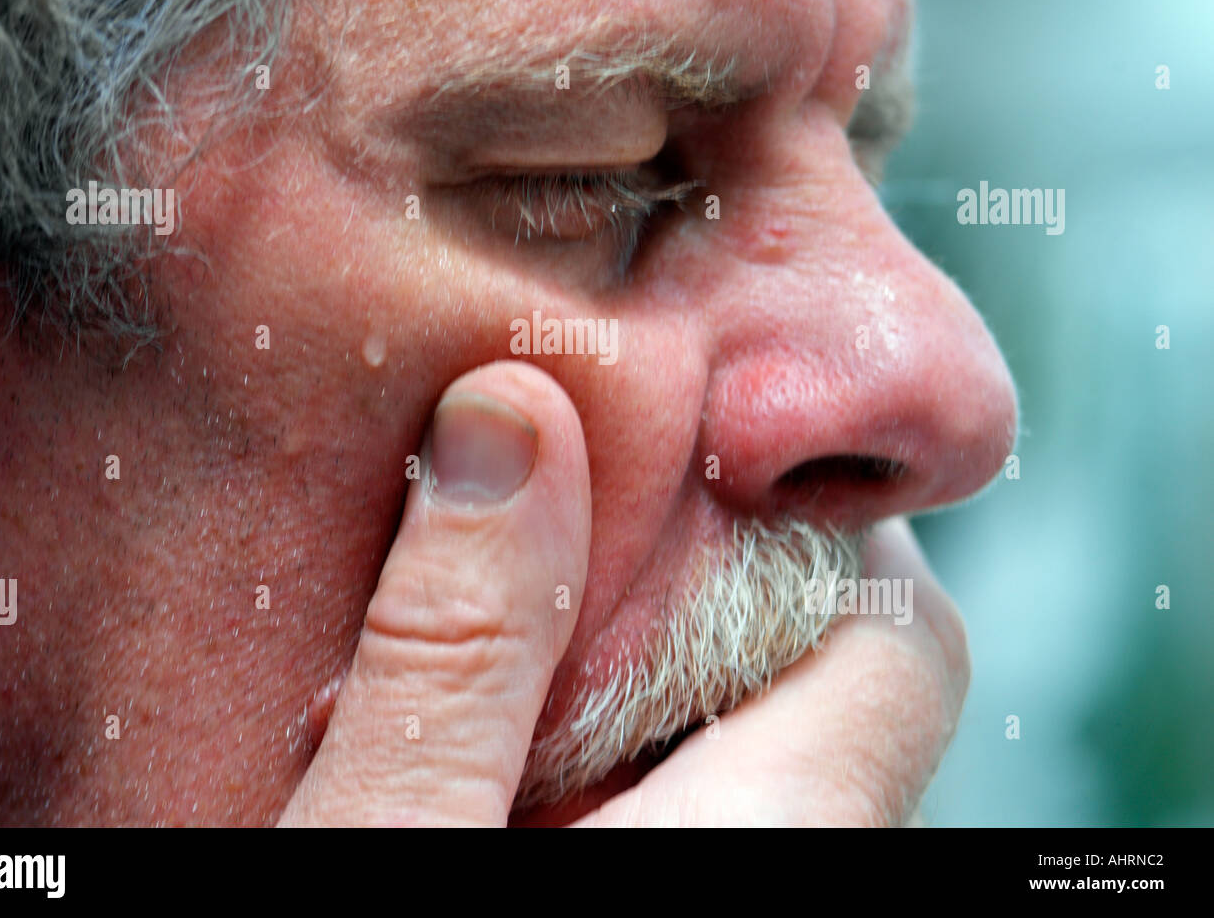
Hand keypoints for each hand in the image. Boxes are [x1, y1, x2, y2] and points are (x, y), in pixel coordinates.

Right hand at [279, 361, 968, 826]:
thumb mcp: (386, 830)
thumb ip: (456, 643)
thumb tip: (511, 416)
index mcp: (771, 840)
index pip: (901, 637)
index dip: (828, 521)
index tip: (710, 452)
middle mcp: (791, 862)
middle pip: (830, 679)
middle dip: (719, 577)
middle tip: (579, 505)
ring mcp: (730, 878)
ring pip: (750, 745)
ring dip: (651, 667)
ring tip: (520, 608)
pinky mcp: (667, 892)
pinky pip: (695, 802)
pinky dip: (613, 748)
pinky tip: (489, 734)